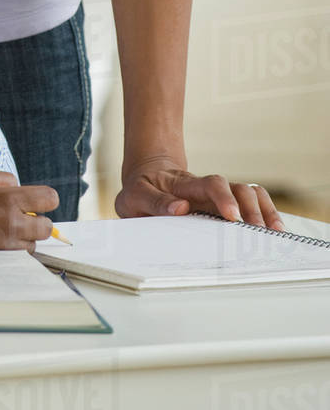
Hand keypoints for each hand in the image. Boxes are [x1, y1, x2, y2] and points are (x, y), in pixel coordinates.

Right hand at [0, 169, 58, 249]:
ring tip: (0, 229)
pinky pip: (18, 257)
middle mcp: (11, 224)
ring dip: (23, 238)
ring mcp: (5, 246)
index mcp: (8, 198)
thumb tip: (23, 189)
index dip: (45, 199)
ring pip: (32, 245)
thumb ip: (6, 179)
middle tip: (21, 217)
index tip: (38, 201)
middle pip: (47, 227)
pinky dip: (12, 250)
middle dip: (37, 221)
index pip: (49, 199)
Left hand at [116, 156, 283, 230]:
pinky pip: (250, 201)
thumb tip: (180, 208)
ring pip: (247, 193)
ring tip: (273, 233)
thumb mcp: (135, 197)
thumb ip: (154, 202)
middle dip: (250, 208)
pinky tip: (274, 230)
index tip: (231, 217)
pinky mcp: (223, 204)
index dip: (223, 197)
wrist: (147, 176)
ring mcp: (216, 195)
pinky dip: (265, 212)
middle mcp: (205, 188)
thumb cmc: (141, 190)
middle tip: (256, 231)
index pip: (209, 183)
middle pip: (236, 187)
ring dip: (263, 211)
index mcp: (183, 185)